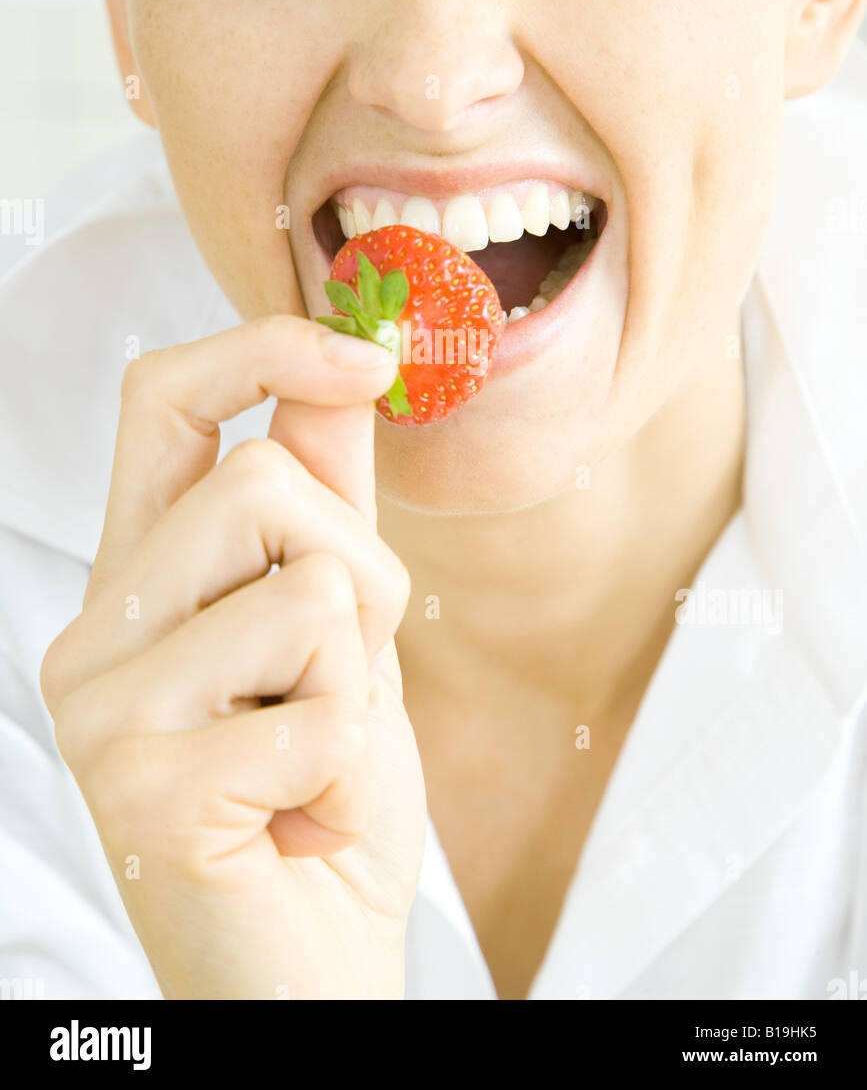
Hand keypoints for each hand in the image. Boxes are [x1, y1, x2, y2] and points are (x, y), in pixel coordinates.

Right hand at [40, 316, 426, 999]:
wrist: (308, 962)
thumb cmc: (320, 795)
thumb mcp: (339, 629)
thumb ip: (328, 501)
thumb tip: (342, 370)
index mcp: (140, 575)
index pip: (162, 401)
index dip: (262, 349)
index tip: (364, 356)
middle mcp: (96, 629)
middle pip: (264, 482)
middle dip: (361, 577)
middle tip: (337, 683)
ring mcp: (103, 708)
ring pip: (308, 587)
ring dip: (359, 678)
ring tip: (313, 753)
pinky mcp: (139, 785)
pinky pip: (322, 707)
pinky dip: (349, 765)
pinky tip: (301, 818)